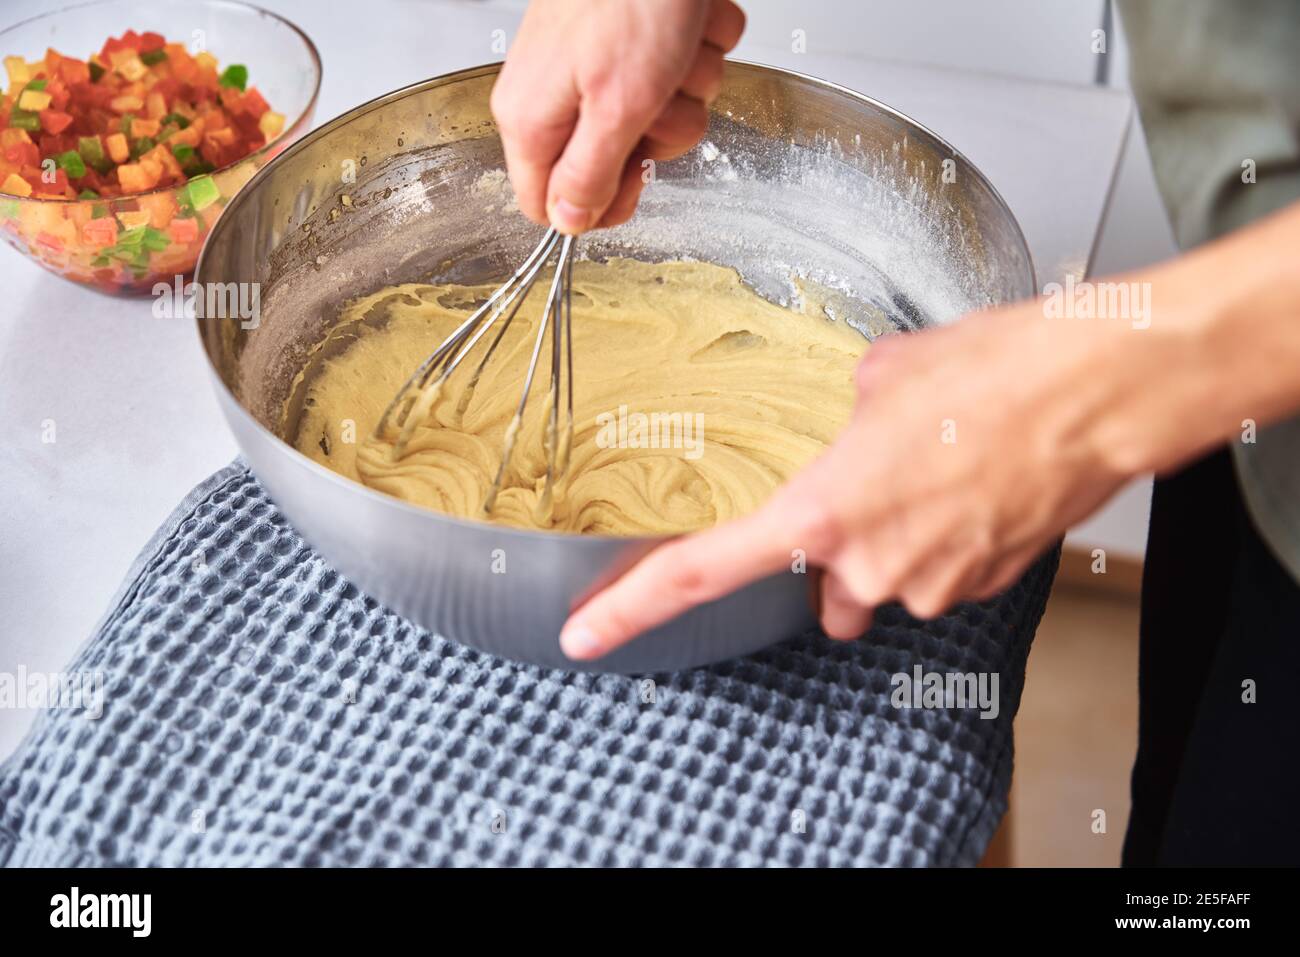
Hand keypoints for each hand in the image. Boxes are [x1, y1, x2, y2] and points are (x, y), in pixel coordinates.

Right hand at [490, 0, 744, 233]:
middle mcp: (561, 96)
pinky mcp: (640, 44)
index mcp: (534, 120)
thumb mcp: (615, 107)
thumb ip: (591, 175)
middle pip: (620, 164)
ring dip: (690, 86)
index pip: (548, 204)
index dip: (598, 206)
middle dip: (662, 132)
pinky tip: (690, 24)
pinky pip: (686, 76)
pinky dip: (702, 50)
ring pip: (666, 119)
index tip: (635, 182)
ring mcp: (603, 67)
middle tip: (658, 94)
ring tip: (676, 45)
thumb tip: (568, 223)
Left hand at [558, 285, 1199, 659]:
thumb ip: (845, 415)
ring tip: (933, 470)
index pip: (697, 572)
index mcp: (818, 512)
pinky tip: (970, 481)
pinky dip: (942, 538)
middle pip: (815, 585)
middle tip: (863, 489)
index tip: (587, 632)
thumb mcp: (881, 373)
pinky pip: (936, 571)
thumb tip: (856, 416)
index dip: (631, 607)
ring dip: (891, 539)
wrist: (1095, 391)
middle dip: (826, 553)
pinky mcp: (980, 585)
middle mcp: (866, 564)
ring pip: (881, 580)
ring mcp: (927, 584)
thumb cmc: (992, 372)